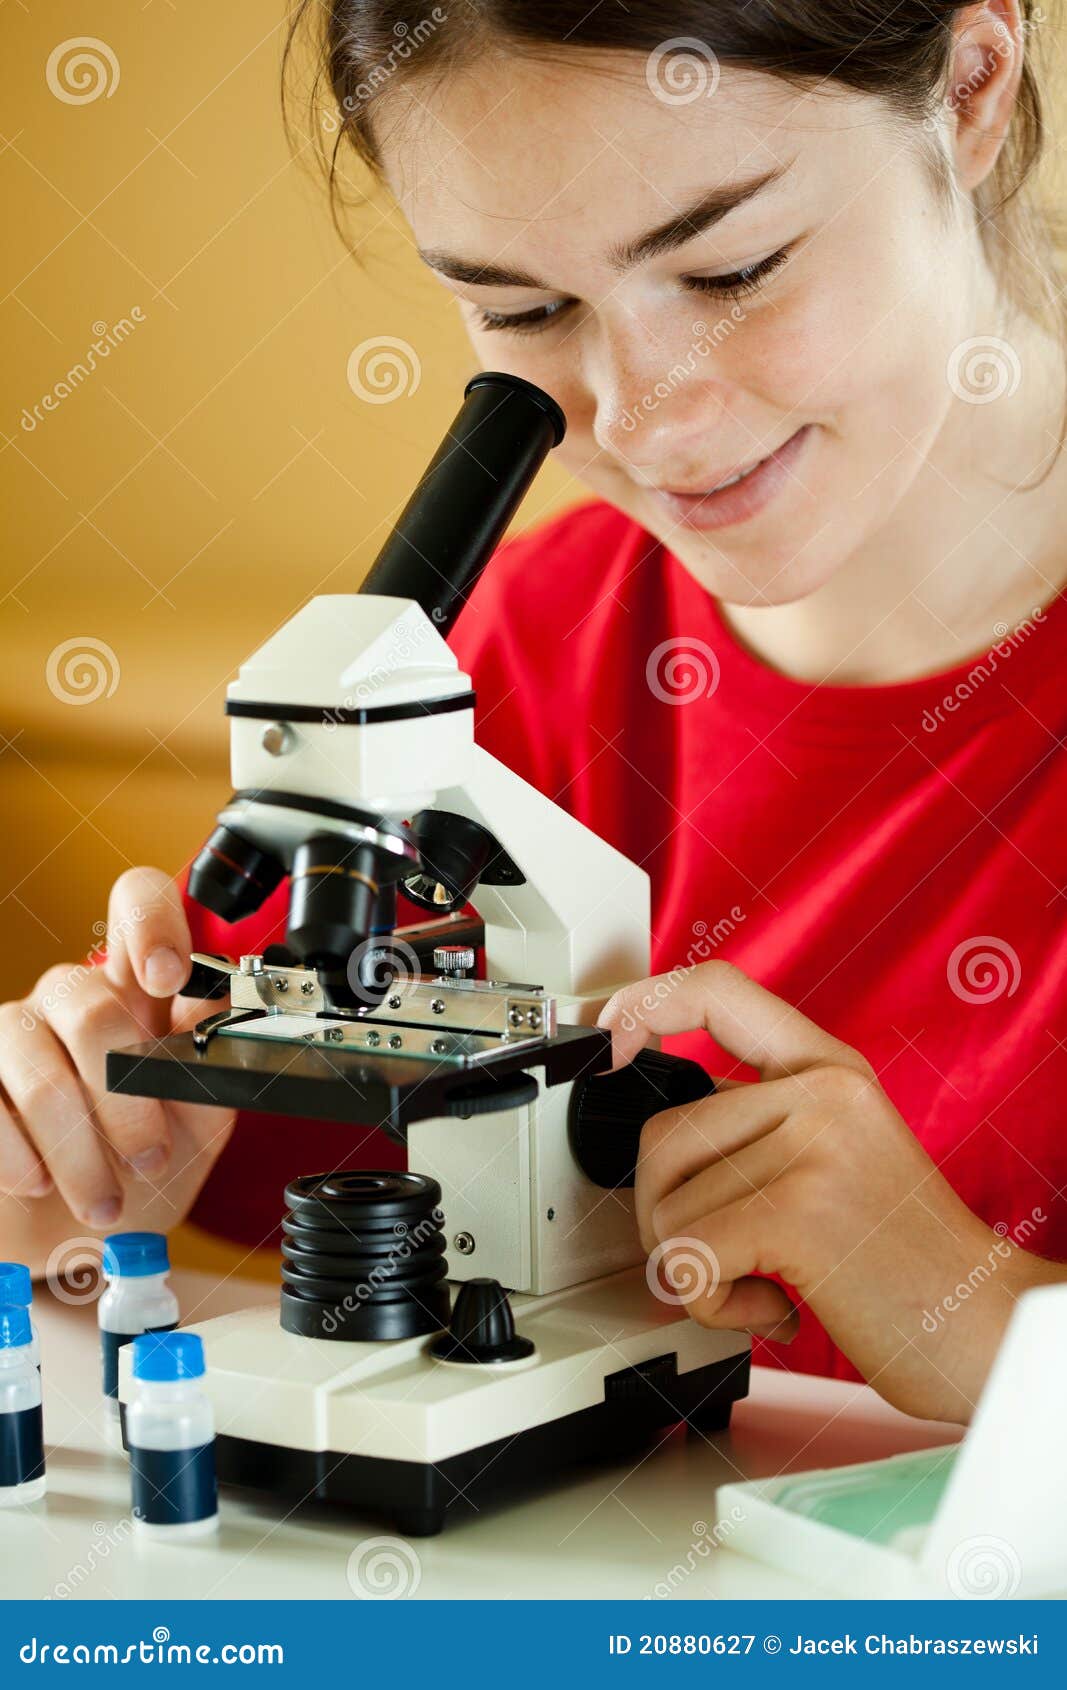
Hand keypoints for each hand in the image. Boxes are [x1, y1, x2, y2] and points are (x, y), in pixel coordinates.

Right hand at [0, 867, 234, 1238]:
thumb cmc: (144, 1167)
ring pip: (41, 1070)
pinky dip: (21, 1158)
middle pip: (92, 1007)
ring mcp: (15, 1031)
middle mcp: (73, 996)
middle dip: (126, 1100)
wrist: (85, 1235)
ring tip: (102, 1199)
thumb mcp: (201, 1118)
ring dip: (79, 1151)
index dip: (152, 923)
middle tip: (148, 1157)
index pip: (137, 904)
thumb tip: (225, 1003)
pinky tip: (40, 1184)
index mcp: (139, 989)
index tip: (167, 976)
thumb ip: (214, 1059)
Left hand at [598, 961, 1052, 1422]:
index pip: (718, 990)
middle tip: (728, 1253)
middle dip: (668, 1216)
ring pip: (666, 1206)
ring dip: (697, 1272)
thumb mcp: (844, 1155)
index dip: (645, 1002)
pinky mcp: (799, 1210)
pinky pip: (686, 1257)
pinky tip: (770, 1309)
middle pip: (662, 1136)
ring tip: (765, 1281)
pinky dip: (710, 1304)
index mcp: (830, 1071)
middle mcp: (822, 1093)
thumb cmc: (907, 1261)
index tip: (607, 1035)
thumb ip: (767, 1128)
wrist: (989, 1329)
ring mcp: (814, 1145)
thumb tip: (665, 1145)